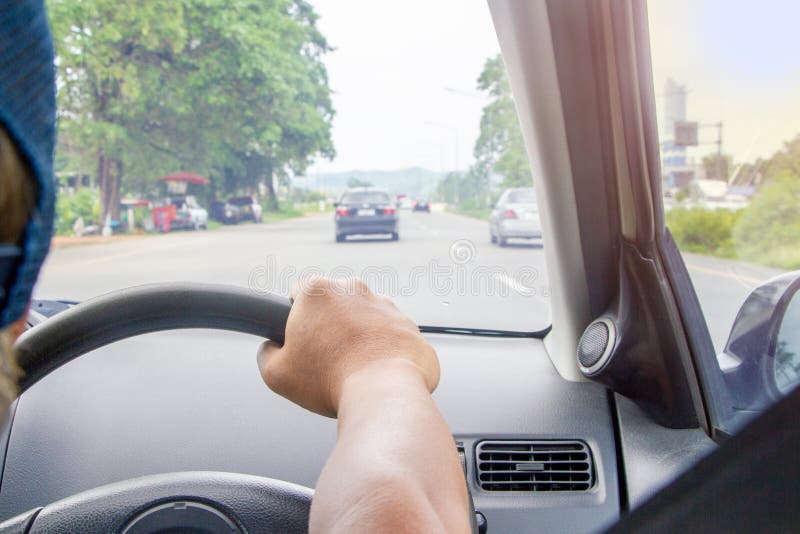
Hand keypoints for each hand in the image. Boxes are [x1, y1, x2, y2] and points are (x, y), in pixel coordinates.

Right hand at [257, 277, 439, 416]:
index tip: (300, 339)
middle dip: (330, 326)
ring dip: (359, 338)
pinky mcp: (409, 327)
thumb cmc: (329, 381)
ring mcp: (387, 306)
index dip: (295, 316)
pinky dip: (385, 353)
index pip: (299, 292)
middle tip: (326, 359)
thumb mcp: (276, 374)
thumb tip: (271, 348)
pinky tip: (378, 374)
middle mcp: (355, 290)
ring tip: (354, 370)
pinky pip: (391, 338)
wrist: (384, 394)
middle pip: (335, 304)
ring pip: (366, 319)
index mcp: (319, 292)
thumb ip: (267, 353)